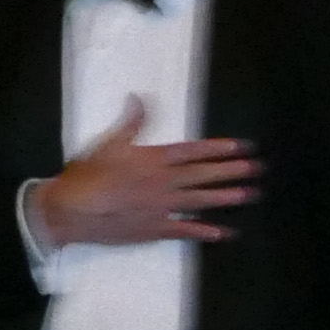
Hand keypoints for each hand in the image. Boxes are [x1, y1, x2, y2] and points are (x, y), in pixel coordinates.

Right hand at [29, 105, 257, 250]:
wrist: (71, 211)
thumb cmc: (87, 176)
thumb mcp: (108, 143)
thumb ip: (131, 122)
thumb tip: (140, 96)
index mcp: (154, 159)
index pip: (194, 151)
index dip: (219, 148)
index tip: (243, 146)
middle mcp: (164, 182)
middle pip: (204, 174)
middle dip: (233, 170)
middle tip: (258, 169)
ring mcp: (162, 207)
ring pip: (201, 200)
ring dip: (227, 197)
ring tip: (250, 194)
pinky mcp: (154, 229)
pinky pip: (185, 230)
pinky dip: (205, 232)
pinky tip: (224, 232)